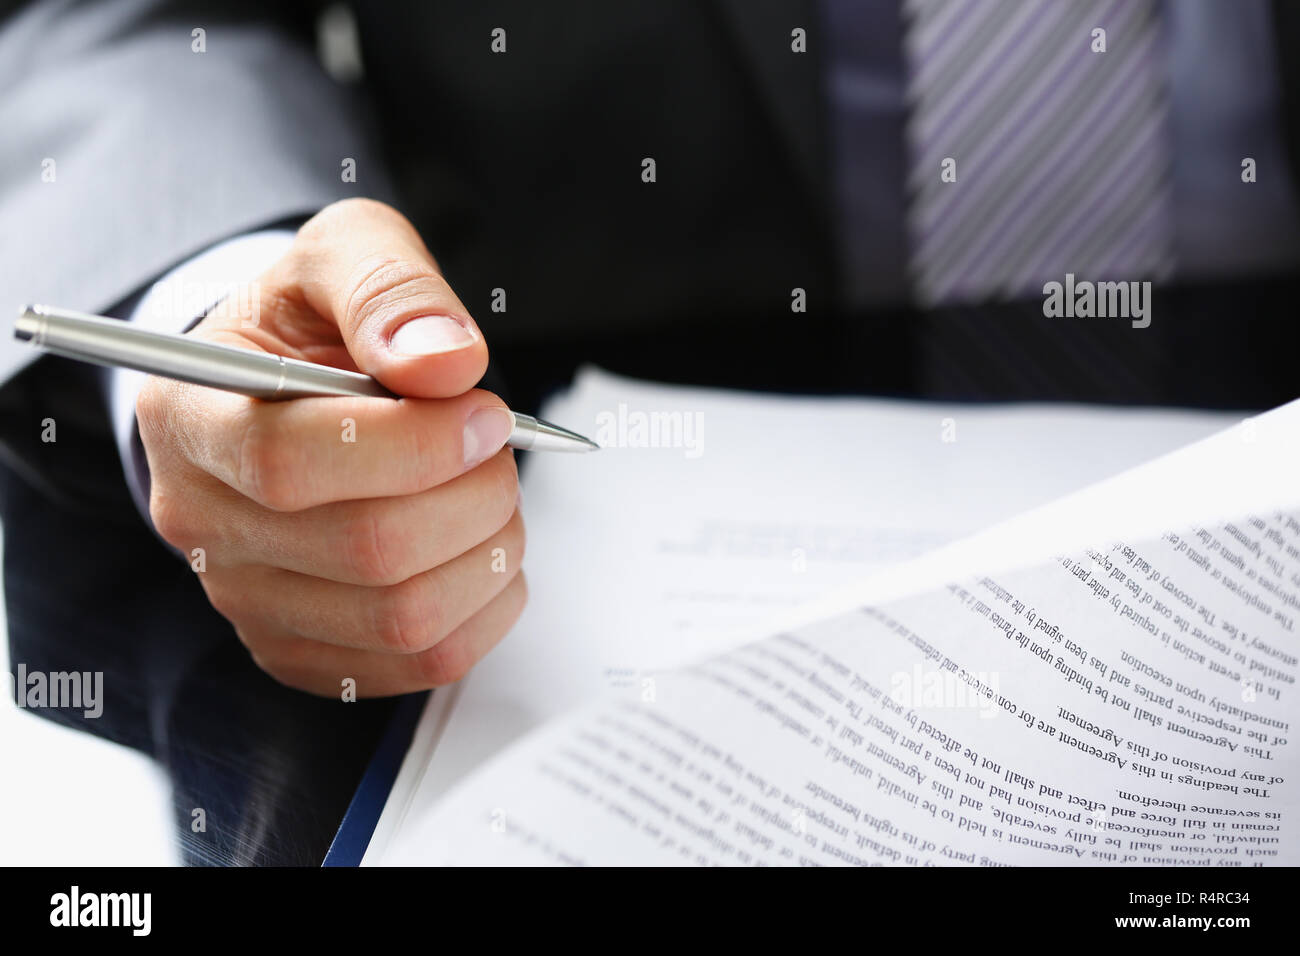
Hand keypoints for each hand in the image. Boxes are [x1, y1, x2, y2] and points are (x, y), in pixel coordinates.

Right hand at [136, 199, 525, 696]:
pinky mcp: (304, 650)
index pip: (287, 462)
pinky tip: (480, 546)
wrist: (288, 391)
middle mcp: (202, 524)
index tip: (485, 410)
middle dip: (472, 492)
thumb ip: (389, 288)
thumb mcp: (342, 254)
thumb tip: (446, 364)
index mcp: (190, 417)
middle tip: (499, 442)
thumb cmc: (313, 324)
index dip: (413, 444)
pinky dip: (486, 606)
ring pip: (404, 617)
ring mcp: (250, 601)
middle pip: (365, 549)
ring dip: (489, 549)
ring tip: (491, 490)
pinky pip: (422, 662)